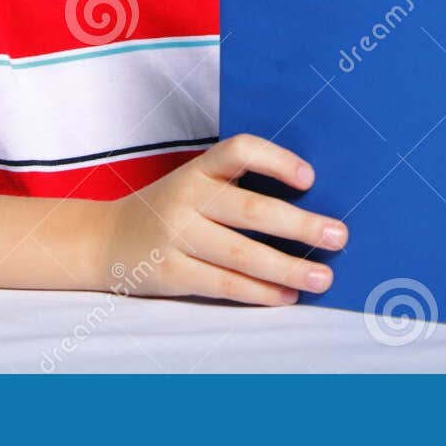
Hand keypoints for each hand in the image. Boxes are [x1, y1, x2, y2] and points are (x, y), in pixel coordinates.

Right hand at [99, 133, 348, 305]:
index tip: (310, 177)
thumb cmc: (170, 209)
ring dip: (288, 267)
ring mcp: (176, 236)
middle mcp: (187, 197)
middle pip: (251, 210)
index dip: (276, 160)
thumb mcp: (195, 184)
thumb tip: (310, 205)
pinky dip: (260, 292)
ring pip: (241, 254)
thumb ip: (238, 188)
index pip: (239, 150)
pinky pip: (224, 283)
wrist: (107, 239)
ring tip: (324, 277)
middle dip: (300, 224)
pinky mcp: (170, 272)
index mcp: (198, 168)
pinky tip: (287, 295)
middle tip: (338, 235)